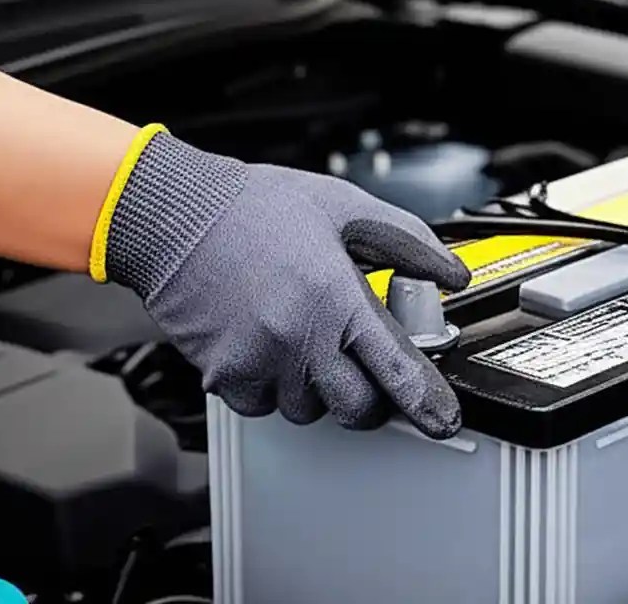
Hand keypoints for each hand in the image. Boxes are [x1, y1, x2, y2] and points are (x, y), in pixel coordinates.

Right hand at [101, 131, 470, 438]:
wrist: (175, 214)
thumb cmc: (256, 207)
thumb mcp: (346, 208)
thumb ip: (408, 244)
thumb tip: (452, 273)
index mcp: (337, 297)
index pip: (397, 370)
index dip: (428, 403)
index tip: (444, 421)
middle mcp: (299, 338)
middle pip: (358, 409)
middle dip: (371, 397)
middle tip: (366, 367)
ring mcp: (258, 362)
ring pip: (311, 410)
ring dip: (320, 389)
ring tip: (307, 338)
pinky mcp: (223, 376)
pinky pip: (265, 406)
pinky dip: (276, 387)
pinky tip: (271, 345)